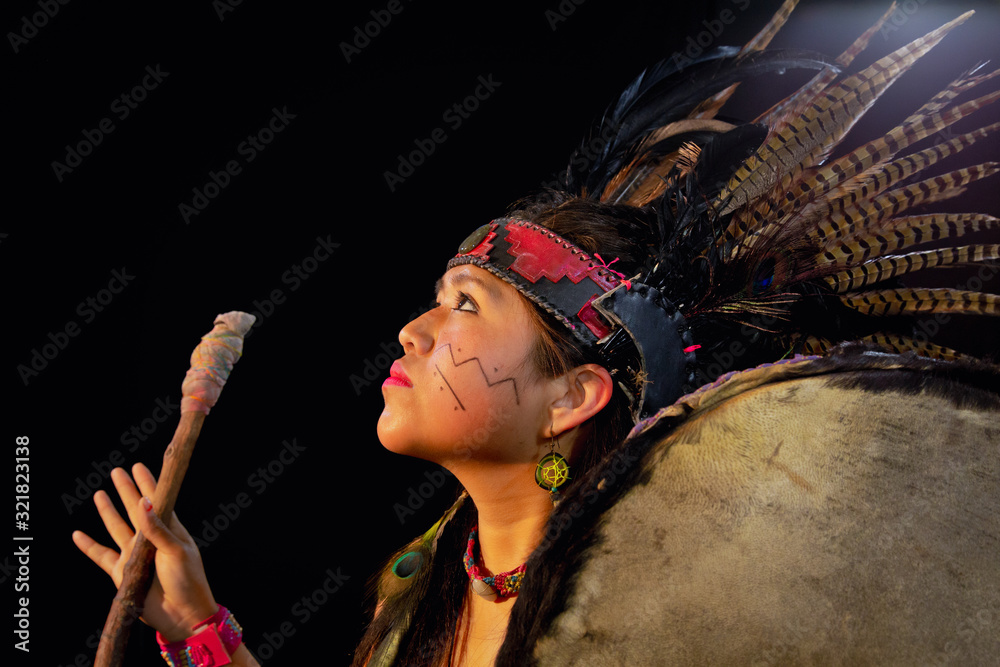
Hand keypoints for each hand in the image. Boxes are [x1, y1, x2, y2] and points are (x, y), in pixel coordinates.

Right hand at [72, 463, 218, 641]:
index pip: (157, 500)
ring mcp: (134, 555)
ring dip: (108, 511)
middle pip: (135, 509)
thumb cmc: (187, 580)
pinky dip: (89, 546)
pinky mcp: (121, 572)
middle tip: (117, 471)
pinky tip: (78, 535)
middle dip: (127, 490)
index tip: (138, 465)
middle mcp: (150, 539)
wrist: (182, 615)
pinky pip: (101, 556)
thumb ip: (157, 528)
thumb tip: (143, 500)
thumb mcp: (176, 550)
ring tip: (99, 493)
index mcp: (170, 530)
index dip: (148, 483)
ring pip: (117, 528)